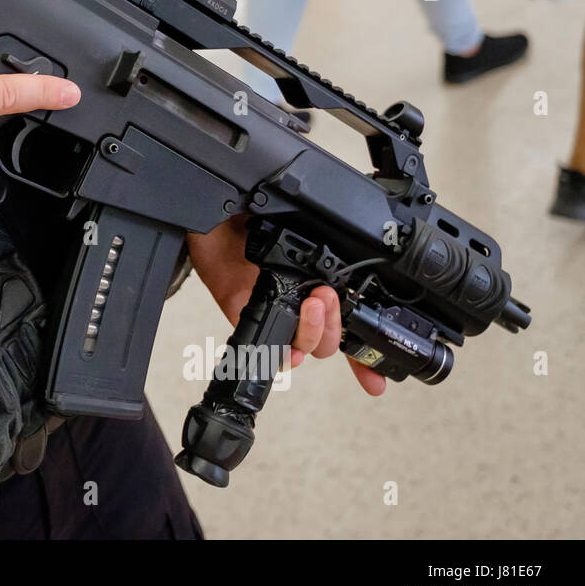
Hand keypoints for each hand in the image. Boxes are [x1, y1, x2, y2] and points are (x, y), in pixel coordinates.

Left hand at [187, 215, 385, 394]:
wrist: (206, 207)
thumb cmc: (245, 206)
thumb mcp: (290, 213)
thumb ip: (317, 228)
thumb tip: (347, 219)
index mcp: (314, 273)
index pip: (350, 314)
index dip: (365, 351)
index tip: (378, 379)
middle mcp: (297, 296)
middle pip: (332, 337)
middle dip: (336, 325)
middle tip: (324, 297)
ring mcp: (272, 308)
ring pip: (308, 346)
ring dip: (317, 334)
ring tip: (310, 307)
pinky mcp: (243, 314)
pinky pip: (267, 347)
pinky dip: (283, 355)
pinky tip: (290, 350)